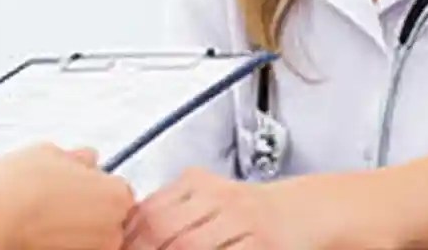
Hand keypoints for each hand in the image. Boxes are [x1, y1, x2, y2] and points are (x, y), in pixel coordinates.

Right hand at [0, 143, 133, 249]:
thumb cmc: (19, 189)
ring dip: (75, 227)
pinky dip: (62, 242)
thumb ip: (76, 156)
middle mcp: (113, 228)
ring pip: (90, 235)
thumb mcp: (48, 153)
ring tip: (45, 217)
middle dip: (89, 207)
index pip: (119, 190)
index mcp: (116, 195)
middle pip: (109, 215)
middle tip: (59, 199)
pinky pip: (74, 247)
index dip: (96, 185)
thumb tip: (86, 158)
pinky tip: (41, 233)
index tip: (79, 184)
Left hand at [124, 168, 303, 249]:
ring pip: (190, 246)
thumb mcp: (211, 199)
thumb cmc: (254, 213)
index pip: (150, 209)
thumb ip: (175, 210)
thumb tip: (130, 233)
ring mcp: (242, 221)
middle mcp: (219, 197)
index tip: (120, 249)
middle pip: (164, 228)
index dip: (130, 238)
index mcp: (199, 184)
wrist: (307, 212)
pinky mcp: (264, 244)